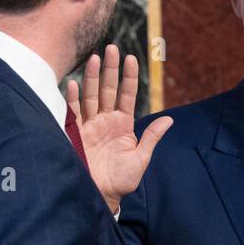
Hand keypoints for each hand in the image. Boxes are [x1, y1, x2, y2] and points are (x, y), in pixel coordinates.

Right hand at [65, 44, 171, 212]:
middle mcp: (106, 121)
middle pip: (108, 89)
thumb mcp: (140, 159)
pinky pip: (74, 112)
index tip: (131, 58)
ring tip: (94, 58)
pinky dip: (73, 98)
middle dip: (110, 68)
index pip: (127, 95)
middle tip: (111, 48)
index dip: (129, 77)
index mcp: (123, 124)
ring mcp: (90, 125)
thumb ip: (151, 137)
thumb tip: (169, 119)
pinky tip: (73, 82)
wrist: (101, 196)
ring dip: (92, 77)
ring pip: (91, 96)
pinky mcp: (76, 133)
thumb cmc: (121, 180)